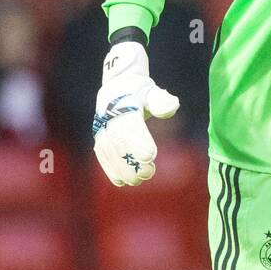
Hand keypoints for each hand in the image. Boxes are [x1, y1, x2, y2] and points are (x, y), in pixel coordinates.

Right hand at [92, 41, 178, 185]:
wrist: (117, 87)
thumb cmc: (140, 92)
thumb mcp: (151, 92)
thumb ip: (161, 100)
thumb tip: (172, 106)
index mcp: (124, 104)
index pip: (130, 125)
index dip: (139, 142)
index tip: (151, 156)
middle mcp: (109, 117)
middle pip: (119, 143)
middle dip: (131, 161)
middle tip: (148, 173)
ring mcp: (102, 128)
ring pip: (109, 152)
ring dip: (122, 169)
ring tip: (137, 180)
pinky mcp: (98, 138)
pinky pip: (102, 155)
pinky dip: (110, 169)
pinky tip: (121, 182)